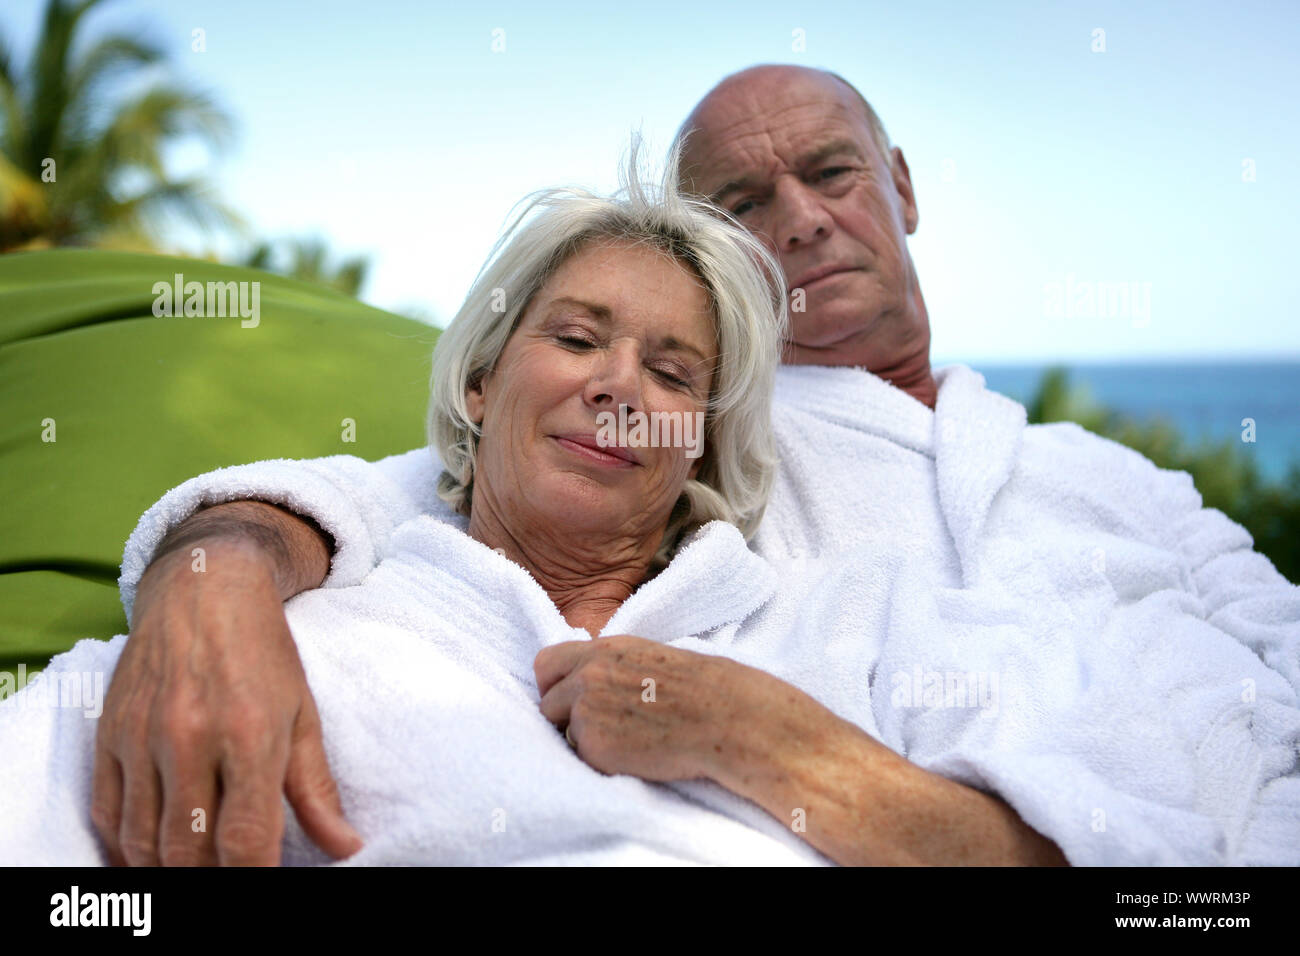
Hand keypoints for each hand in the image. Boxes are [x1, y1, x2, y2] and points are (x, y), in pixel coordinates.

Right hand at [92, 540, 362, 865]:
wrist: (205, 587)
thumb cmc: (263, 652)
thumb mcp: (303, 714)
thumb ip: (316, 788)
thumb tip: (346, 846)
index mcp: (249, 733)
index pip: (246, 839)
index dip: (254, 878)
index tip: (264, 884)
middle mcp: (190, 738)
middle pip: (188, 850)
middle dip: (210, 878)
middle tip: (229, 874)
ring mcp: (143, 737)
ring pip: (144, 841)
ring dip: (168, 869)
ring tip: (195, 870)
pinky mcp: (109, 734)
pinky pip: (108, 813)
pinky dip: (126, 847)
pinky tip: (149, 855)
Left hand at [534, 635, 763, 781]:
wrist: (721, 718)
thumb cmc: (697, 689)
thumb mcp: (647, 657)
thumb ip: (609, 666)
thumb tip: (585, 682)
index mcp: (602, 651)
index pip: (545, 663)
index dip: (553, 685)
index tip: (566, 698)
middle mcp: (587, 677)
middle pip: (547, 704)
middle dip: (565, 718)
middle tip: (599, 727)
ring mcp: (586, 712)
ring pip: (565, 734)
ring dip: (586, 740)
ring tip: (628, 739)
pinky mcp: (593, 747)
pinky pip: (583, 759)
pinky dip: (601, 761)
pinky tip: (633, 754)